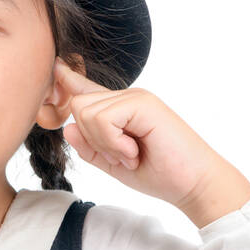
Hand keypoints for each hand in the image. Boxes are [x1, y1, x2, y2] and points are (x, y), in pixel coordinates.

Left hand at [52, 59, 249, 227]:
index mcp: (119, 109)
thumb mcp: (114, 164)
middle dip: (92, 139)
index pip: (87, 89)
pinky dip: (112, 142)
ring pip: (86, 112)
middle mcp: (127, 98)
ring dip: (104, 143)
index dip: (68, 79)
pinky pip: (102, 118)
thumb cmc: (159, 174)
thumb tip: (68, 128)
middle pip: (78, 105)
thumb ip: (90, 148)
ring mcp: (135, 97)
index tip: (56, 64)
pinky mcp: (142, 103)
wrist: (193, 184)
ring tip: (131, 154)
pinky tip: (134, 151)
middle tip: (122, 155)